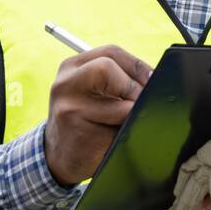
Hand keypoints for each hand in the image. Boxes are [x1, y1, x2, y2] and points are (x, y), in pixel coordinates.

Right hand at [43, 44, 153, 186]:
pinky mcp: (80, 134)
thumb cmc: (84, 120)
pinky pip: (117, 131)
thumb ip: (115, 78)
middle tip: (138, 103)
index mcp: (71, 67)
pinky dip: (123, 135)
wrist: (57, 157)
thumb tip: (153, 79)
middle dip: (133, 86)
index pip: (111, 52)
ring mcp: (70, 108)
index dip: (137, 66)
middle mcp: (65, 84)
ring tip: (121, 124)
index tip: (151, 80)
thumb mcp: (91, 91)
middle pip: (108, 67)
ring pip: (120, 104)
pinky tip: (111, 139)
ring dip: (131, 115)